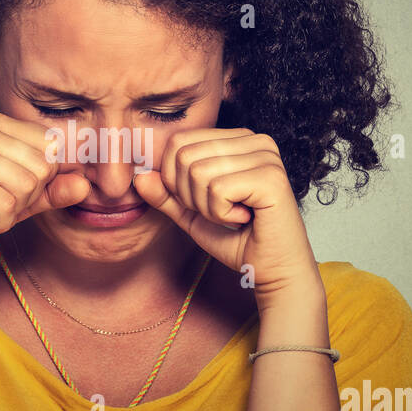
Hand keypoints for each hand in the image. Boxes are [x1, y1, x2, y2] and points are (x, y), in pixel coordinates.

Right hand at [0, 111, 90, 261]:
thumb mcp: (21, 199)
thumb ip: (52, 190)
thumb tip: (85, 185)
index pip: (52, 148)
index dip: (40, 180)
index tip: (9, 189)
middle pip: (43, 167)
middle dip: (26, 197)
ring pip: (26, 186)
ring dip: (11, 210)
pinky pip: (6, 203)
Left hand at [132, 128, 321, 308]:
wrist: (272, 271)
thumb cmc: (238, 241)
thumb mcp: (193, 215)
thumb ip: (167, 195)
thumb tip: (139, 177)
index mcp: (238, 139)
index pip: (179, 141)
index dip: (174, 180)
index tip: (204, 203)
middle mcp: (256, 139)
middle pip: (184, 155)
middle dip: (189, 195)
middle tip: (220, 212)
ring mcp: (266, 156)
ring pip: (197, 172)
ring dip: (206, 207)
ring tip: (233, 215)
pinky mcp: (271, 178)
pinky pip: (217, 189)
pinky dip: (220, 213)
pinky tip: (244, 218)